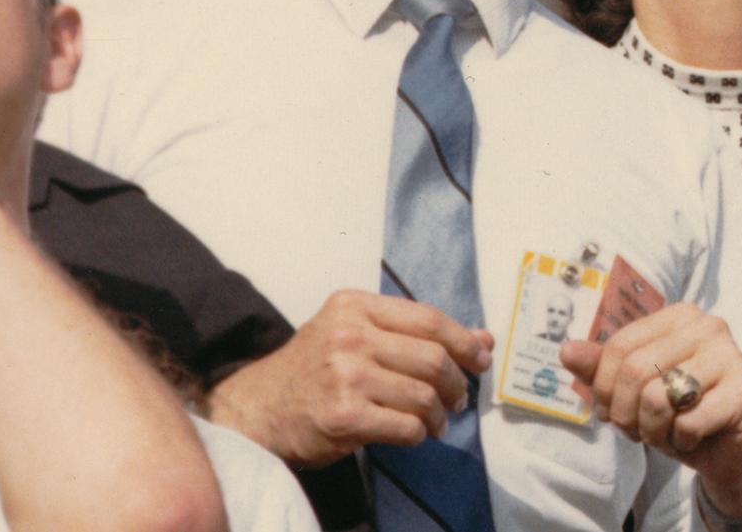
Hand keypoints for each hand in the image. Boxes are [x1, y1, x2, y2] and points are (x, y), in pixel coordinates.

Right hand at [204, 290, 494, 465]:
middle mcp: (349, 335)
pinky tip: (415, 434)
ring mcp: (344, 376)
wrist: (258, 409)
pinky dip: (418, 434)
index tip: (481, 358)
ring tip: (438, 421)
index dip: (464, 341)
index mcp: (355, 306)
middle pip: (432, 357)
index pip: (429, 319)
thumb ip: (415, 333)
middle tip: (459, 398)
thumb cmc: (314, 369)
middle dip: (456, 382)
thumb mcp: (356, 334)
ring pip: (422, 394)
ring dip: (439, 413)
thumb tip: (483, 340)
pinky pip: (405, 426)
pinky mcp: (342, 416)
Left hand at [560, 302, 741, 514]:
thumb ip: (601, 370)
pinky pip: (688, 424)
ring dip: (653, 431)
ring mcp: (731, 356)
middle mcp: (708, 326)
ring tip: (668, 433)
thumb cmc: (680, 416)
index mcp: (680, 316)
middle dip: (627, 414)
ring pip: (659, 398)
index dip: (604, 389)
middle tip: (640, 430)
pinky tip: (695, 438)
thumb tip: (566, 350)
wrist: (731, 453)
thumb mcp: (633, 394)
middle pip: (636, 371)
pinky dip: (681, 443)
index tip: (615, 412)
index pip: (619, 347)